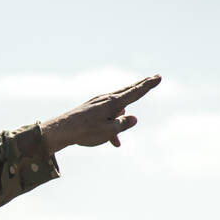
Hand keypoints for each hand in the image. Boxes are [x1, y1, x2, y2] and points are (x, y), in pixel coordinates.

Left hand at [39, 75, 161, 152]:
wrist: (61, 130)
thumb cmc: (85, 131)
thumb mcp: (108, 131)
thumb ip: (123, 124)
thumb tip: (133, 118)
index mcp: (113, 103)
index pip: (135, 92)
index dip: (148, 86)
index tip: (158, 77)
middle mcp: (106, 99)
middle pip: (128, 92)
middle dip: (141, 87)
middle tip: (153, 78)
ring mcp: (98, 103)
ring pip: (117, 107)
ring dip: (121, 119)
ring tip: (117, 137)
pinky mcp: (91, 109)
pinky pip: (107, 116)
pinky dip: (112, 127)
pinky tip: (113, 142)